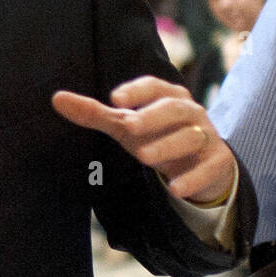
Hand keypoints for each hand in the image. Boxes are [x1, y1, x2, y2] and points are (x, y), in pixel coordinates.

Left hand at [51, 76, 235, 204]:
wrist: (201, 163)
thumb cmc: (157, 135)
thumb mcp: (125, 125)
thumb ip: (94, 113)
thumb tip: (56, 98)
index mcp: (168, 97)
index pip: (155, 86)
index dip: (137, 90)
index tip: (115, 99)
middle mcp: (191, 112)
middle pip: (175, 109)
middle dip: (152, 116)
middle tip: (129, 126)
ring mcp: (208, 137)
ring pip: (192, 137)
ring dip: (168, 146)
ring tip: (144, 158)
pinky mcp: (219, 162)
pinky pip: (210, 168)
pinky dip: (193, 178)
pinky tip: (175, 190)